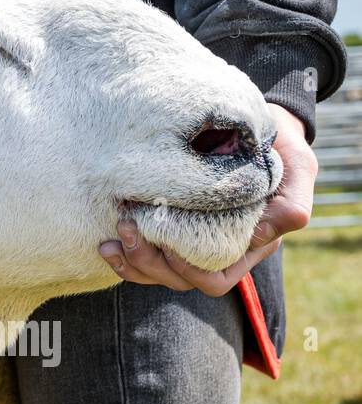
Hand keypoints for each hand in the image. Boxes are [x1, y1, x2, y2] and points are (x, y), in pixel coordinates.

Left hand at [98, 105, 313, 295]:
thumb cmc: (276, 145)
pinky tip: (106, 243)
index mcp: (249, 243)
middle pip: (181, 280)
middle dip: (150, 262)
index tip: (167, 238)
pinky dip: (123, 256)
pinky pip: (144, 257)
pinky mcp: (166, 228)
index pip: (215, 275)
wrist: (249, 124)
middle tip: (127, 227)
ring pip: (158, 273)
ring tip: (113, 237)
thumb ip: (292, 198)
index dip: (187, 267)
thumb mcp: (296, 165)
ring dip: (132, 261)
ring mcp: (190, 241)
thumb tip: (288, 222)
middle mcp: (219, 248)